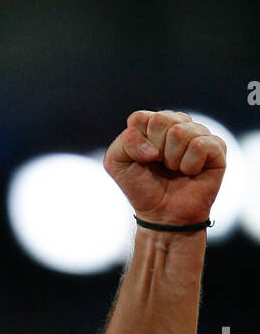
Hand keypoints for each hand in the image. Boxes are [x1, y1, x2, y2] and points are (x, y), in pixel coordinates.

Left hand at [103, 110, 226, 226]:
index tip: (142, 160)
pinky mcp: (216, 147)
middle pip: (161, 120)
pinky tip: (190, 172)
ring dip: (172, 160)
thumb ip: (124, 143)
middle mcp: (177, 124)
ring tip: (175, 170)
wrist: (162, 216)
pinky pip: (200, 145)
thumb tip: (153, 147)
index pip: (141, 117)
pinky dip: (190, 165)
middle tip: (160, 166)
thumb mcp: (117, 164)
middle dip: (155, 151)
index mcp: (153, 124)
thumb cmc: (142, 188)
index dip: (138, 143)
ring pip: (180, 132)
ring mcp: (198, 133)